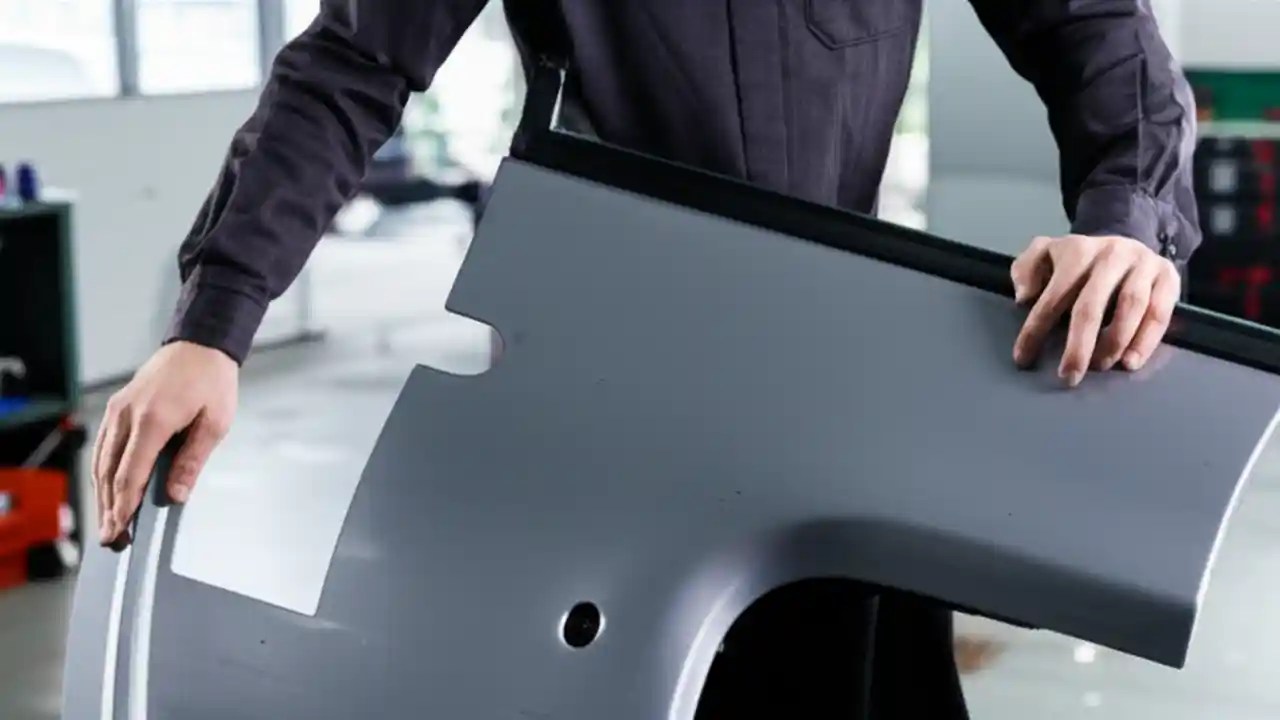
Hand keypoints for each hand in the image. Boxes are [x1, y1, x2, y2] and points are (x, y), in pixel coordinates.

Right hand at [92, 341, 237, 548]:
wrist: (199, 345)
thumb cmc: (212, 382)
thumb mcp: (215, 424)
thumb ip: (192, 461)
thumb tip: (175, 496)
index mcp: (154, 420)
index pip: (131, 474)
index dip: (123, 507)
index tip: (120, 531)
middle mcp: (127, 416)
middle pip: (110, 472)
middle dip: (109, 509)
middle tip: (112, 539)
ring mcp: (118, 411)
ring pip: (101, 461)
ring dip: (102, 494)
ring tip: (108, 523)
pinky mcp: (116, 408)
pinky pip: (103, 446)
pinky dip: (102, 472)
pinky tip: (106, 490)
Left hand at [1010, 234, 1179, 386]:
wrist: (1126, 242)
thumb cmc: (1079, 260)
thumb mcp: (1045, 254)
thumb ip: (1026, 269)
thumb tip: (1024, 297)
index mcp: (1077, 250)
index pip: (1053, 296)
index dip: (1036, 329)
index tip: (1023, 359)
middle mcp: (1111, 255)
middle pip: (1091, 305)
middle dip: (1078, 345)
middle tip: (1068, 375)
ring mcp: (1142, 264)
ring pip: (1130, 306)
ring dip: (1114, 342)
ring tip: (1100, 367)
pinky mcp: (1168, 276)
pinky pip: (1159, 312)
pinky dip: (1146, 340)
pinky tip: (1130, 362)